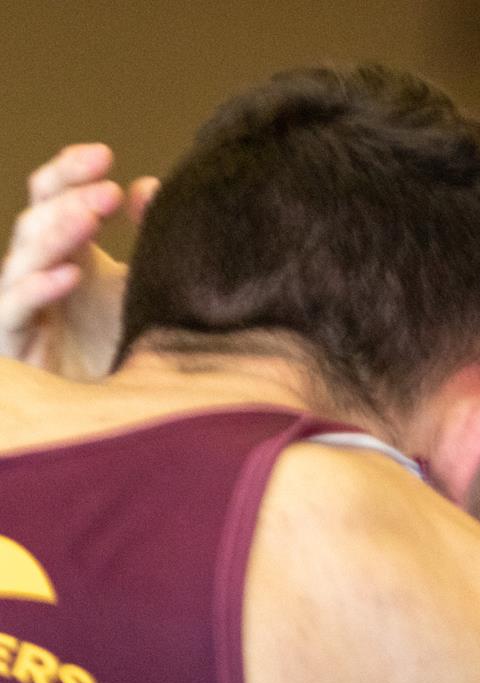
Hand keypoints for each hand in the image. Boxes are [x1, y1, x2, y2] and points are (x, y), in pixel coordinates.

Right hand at [1, 143, 151, 378]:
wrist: (129, 415)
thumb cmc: (134, 346)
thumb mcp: (146, 284)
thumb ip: (149, 233)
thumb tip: (148, 186)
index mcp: (67, 251)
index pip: (52, 196)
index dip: (68, 171)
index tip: (103, 154)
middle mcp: (39, 274)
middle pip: (36, 220)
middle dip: (69, 199)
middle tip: (108, 190)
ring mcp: (22, 308)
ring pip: (23, 258)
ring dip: (57, 233)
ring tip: (92, 216)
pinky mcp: (14, 345)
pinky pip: (15, 310)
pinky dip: (40, 289)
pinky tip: (70, 274)